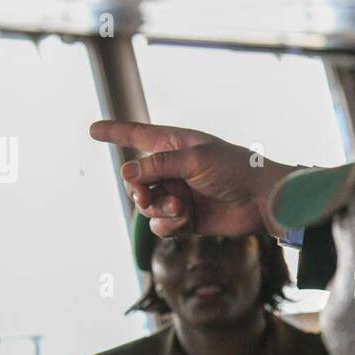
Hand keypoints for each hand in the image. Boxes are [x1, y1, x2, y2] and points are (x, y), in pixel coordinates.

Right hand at [90, 121, 293, 237]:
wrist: (262, 201)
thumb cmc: (236, 169)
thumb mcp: (196, 159)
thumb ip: (159, 165)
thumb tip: (126, 173)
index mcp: (176, 144)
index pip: (138, 135)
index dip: (115, 132)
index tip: (92, 129)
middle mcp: (173, 169)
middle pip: (136, 180)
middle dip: (138, 190)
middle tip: (147, 197)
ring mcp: (179, 194)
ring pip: (146, 206)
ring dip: (156, 209)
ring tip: (179, 208)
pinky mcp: (186, 219)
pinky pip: (161, 225)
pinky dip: (167, 224)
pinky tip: (184, 220)